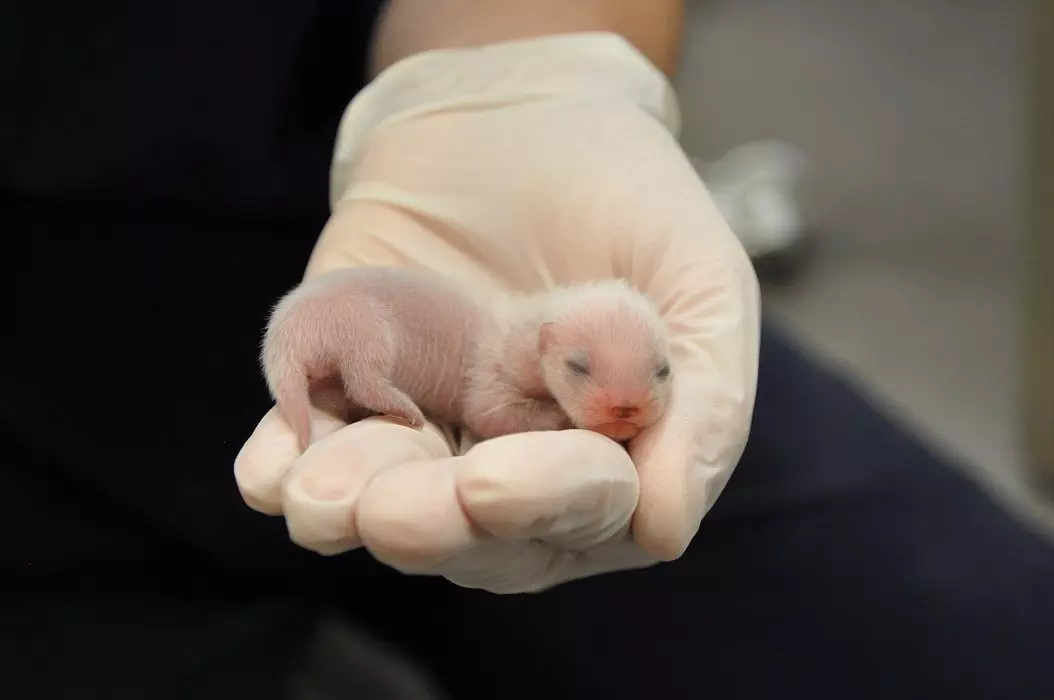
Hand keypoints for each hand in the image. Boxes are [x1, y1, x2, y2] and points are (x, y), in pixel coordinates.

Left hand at [234, 32, 759, 592]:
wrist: (521, 112)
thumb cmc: (627, 199)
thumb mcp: (700, 280)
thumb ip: (703, 401)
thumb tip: (662, 528)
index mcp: (604, 455)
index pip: (581, 509)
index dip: (544, 501)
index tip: (497, 480)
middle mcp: (510, 463)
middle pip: (471, 534)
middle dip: (431, 526)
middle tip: (393, 511)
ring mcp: (422, 428)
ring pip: (380, 505)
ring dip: (347, 507)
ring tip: (322, 497)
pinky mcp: (343, 384)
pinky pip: (298, 447)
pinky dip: (280, 465)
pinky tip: (272, 468)